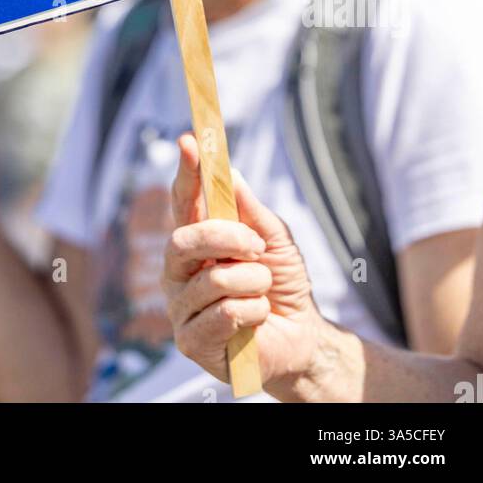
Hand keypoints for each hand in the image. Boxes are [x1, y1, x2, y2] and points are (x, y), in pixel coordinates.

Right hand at [163, 133, 323, 393]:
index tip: (189, 142)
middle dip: (226, 238)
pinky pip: (223, 314)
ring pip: (213, 280)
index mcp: (197, 241)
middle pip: (184, 239)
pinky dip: (253, 312)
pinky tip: (257, 318)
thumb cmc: (283, 284)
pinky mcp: (190, 341)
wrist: (302, 338)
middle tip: (258, 246)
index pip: (183, 202)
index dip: (185, 172)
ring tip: (264, 292)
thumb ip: (250, 210)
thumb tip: (229, 174)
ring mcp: (181, 306)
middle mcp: (180, 271)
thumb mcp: (275, 239)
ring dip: (254, 282)